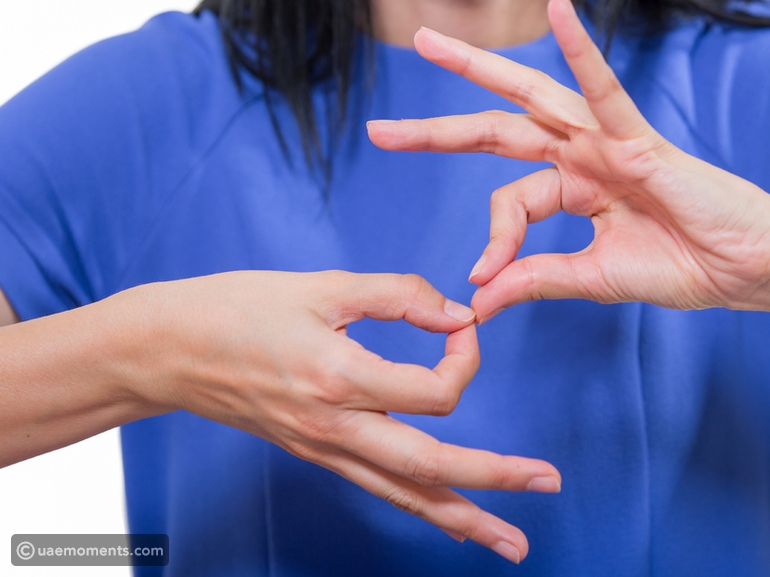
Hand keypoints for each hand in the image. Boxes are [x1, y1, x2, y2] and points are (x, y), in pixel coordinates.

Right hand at [123, 271, 560, 562]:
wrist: (171, 350)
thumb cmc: (239, 309)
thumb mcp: (322, 285)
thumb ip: (397, 294)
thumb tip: (454, 314)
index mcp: (340, 377)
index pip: (436, 389)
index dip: (466, 357)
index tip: (462, 327)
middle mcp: (336, 427)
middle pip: (433, 467)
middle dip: (496, 478)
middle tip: (547, 484)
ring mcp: (324, 449)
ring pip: (405, 495)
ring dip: (464, 518)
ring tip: (511, 541)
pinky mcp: (315, 452)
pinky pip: (376, 488)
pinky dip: (418, 506)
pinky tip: (445, 518)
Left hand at [367, 0, 769, 320]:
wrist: (743, 272)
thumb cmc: (680, 267)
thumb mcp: (589, 277)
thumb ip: (533, 279)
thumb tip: (477, 299)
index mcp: (571, 187)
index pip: (509, 201)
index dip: (492, 240)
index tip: (485, 279)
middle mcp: (580, 155)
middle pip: (495, 131)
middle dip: (436, 130)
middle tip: (380, 128)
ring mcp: (606, 142)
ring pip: (532, 98)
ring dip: (479, 68)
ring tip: (431, 45)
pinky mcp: (640, 141)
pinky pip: (606, 90)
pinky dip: (583, 52)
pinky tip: (559, 10)